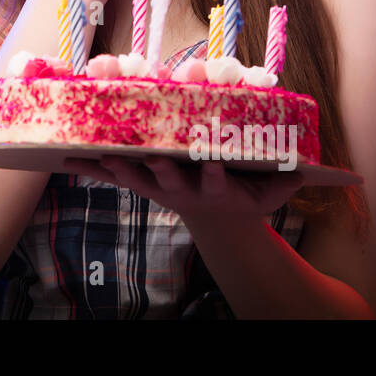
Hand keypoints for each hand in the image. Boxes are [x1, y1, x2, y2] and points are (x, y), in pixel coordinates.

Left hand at [64, 154, 304, 222]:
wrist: (220, 220)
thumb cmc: (248, 196)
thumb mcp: (271, 194)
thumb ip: (287, 181)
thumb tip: (307, 167)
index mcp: (216, 189)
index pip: (216, 180)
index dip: (214, 172)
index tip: (213, 161)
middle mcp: (184, 189)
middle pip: (169, 178)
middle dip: (160, 167)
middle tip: (151, 157)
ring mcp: (160, 188)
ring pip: (136, 176)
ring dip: (117, 166)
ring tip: (99, 156)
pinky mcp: (143, 183)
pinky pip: (115, 173)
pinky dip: (92, 166)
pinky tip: (68, 158)